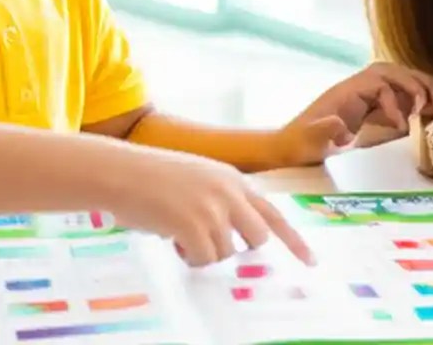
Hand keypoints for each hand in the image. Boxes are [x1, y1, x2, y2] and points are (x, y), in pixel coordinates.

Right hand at [105, 146, 312, 267]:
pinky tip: (172, 240)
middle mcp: (229, 192)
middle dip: (239, 247)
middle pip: (257, 238)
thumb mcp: (197, 180)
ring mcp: (214, 209)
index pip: (273, 213)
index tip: (311, 261)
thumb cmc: (151, 178)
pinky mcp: (195, 225)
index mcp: (232, 180)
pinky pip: (204, 259)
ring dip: (204, 251)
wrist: (120, 171)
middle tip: (210, 243)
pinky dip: (189, 257)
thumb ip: (221, 203)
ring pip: (227, 252)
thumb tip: (234, 239)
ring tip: (178, 233)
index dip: (294, 240)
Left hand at [275, 62, 432, 166]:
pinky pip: (394, 96)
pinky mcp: (367, 109)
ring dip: (419, 89)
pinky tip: (426, 115)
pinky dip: (413, 101)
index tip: (402, 125)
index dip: (394, 101)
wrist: (288, 147)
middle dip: (417, 84)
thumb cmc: (298, 145)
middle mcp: (355, 89)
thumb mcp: (308, 141)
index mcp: (345, 93)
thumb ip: (322, 131)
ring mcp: (362, 97)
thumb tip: (337, 124)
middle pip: (392, 72)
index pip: (379, 83)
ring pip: (396, 81)